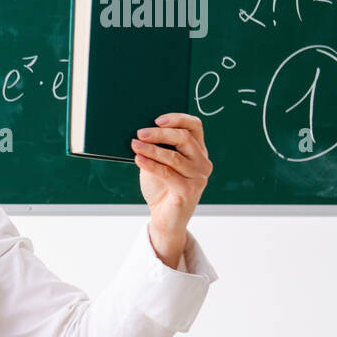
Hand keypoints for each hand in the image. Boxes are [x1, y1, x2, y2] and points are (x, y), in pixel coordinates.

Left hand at [132, 112, 212, 263]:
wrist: (164, 218)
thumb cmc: (161, 188)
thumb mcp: (157, 163)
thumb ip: (155, 148)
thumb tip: (139, 131)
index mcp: (198, 151)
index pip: (195, 126)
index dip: (178, 118)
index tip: (157, 119)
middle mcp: (202, 162)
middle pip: (184, 138)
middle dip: (160, 133)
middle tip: (140, 132)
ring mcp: (198, 177)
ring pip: (174, 156)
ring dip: (151, 149)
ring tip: (134, 144)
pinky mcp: (189, 191)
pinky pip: (167, 173)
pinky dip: (151, 164)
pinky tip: (138, 159)